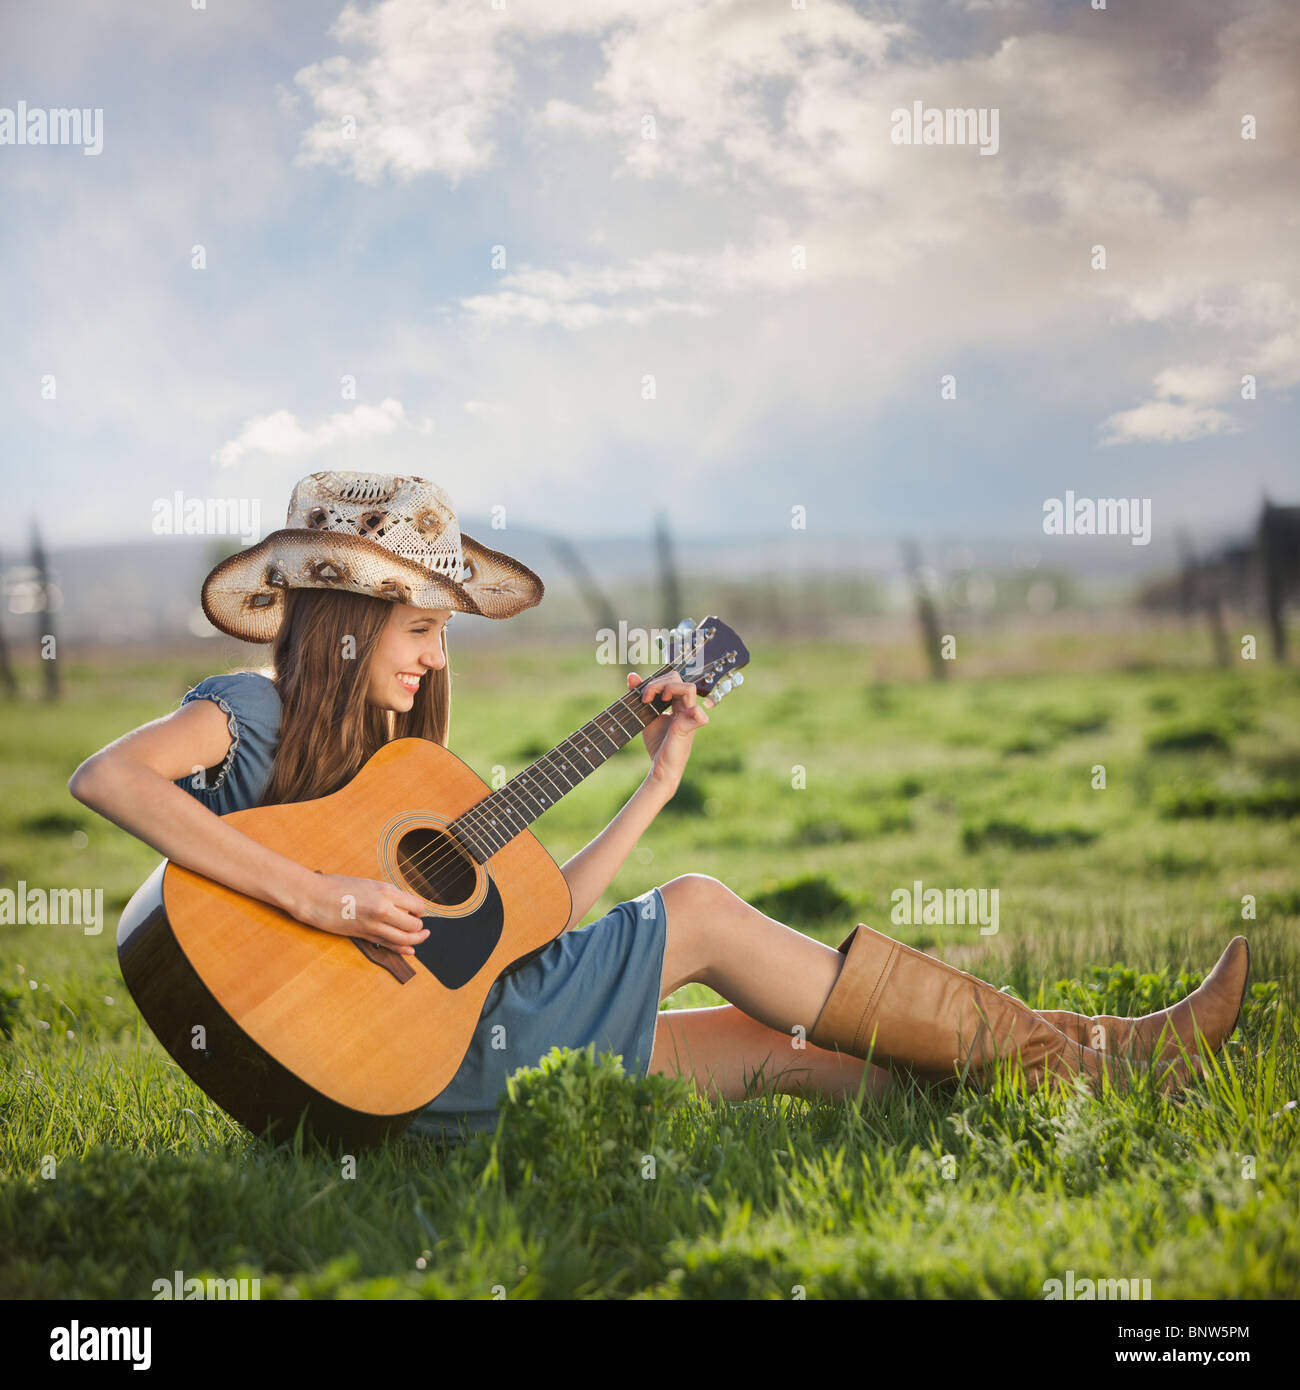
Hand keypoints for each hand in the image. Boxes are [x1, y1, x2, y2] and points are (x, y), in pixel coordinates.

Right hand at [292, 872, 429, 954]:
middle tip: (419, 926)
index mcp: (385, 891)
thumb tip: (401, 903)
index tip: (417, 912)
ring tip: (421, 937)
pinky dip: (402, 949)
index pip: (416, 905)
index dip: (420, 911)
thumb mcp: (368, 884)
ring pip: (404, 938)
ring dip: (416, 940)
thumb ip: (385, 894)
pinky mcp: (363, 935)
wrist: (313, 896)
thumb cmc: (337, 886)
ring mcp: (373, 924)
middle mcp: (383, 908)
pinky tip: (410, 950)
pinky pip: (388, 945)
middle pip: (414, 924)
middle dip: (419, 927)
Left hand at [628, 671, 712, 792]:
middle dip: (659, 682)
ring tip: (655, 701)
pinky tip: (670, 714)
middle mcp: (686, 708)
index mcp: (679, 703)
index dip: (657, 680)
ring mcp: (690, 718)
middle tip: (646, 698)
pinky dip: (688, 711)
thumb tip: (632, 675)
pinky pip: (697, 715)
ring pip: (689, 688)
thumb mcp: (645, 715)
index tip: (642, 696)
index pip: (673, 679)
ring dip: (668, 688)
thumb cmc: (657, 744)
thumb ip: (641, 695)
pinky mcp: (688, 729)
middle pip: (679, 678)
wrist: (660, 768)